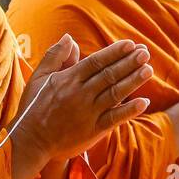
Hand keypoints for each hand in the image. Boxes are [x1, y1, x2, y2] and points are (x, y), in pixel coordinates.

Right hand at [9, 36, 152, 178]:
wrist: (30, 140)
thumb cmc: (33, 107)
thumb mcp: (38, 78)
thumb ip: (54, 56)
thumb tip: (69, 38)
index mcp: (68, 79)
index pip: (96, 61)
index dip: (115, 52)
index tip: (131, 45)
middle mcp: (80, 94)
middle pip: (109, 75)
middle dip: (129, 63)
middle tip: (145, 53)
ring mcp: (88, 113)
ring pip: (115, 93)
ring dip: (133, 81)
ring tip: (148, 70)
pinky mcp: (93, 130)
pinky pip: (115, 118)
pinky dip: (130, 110)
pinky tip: (144, 102)